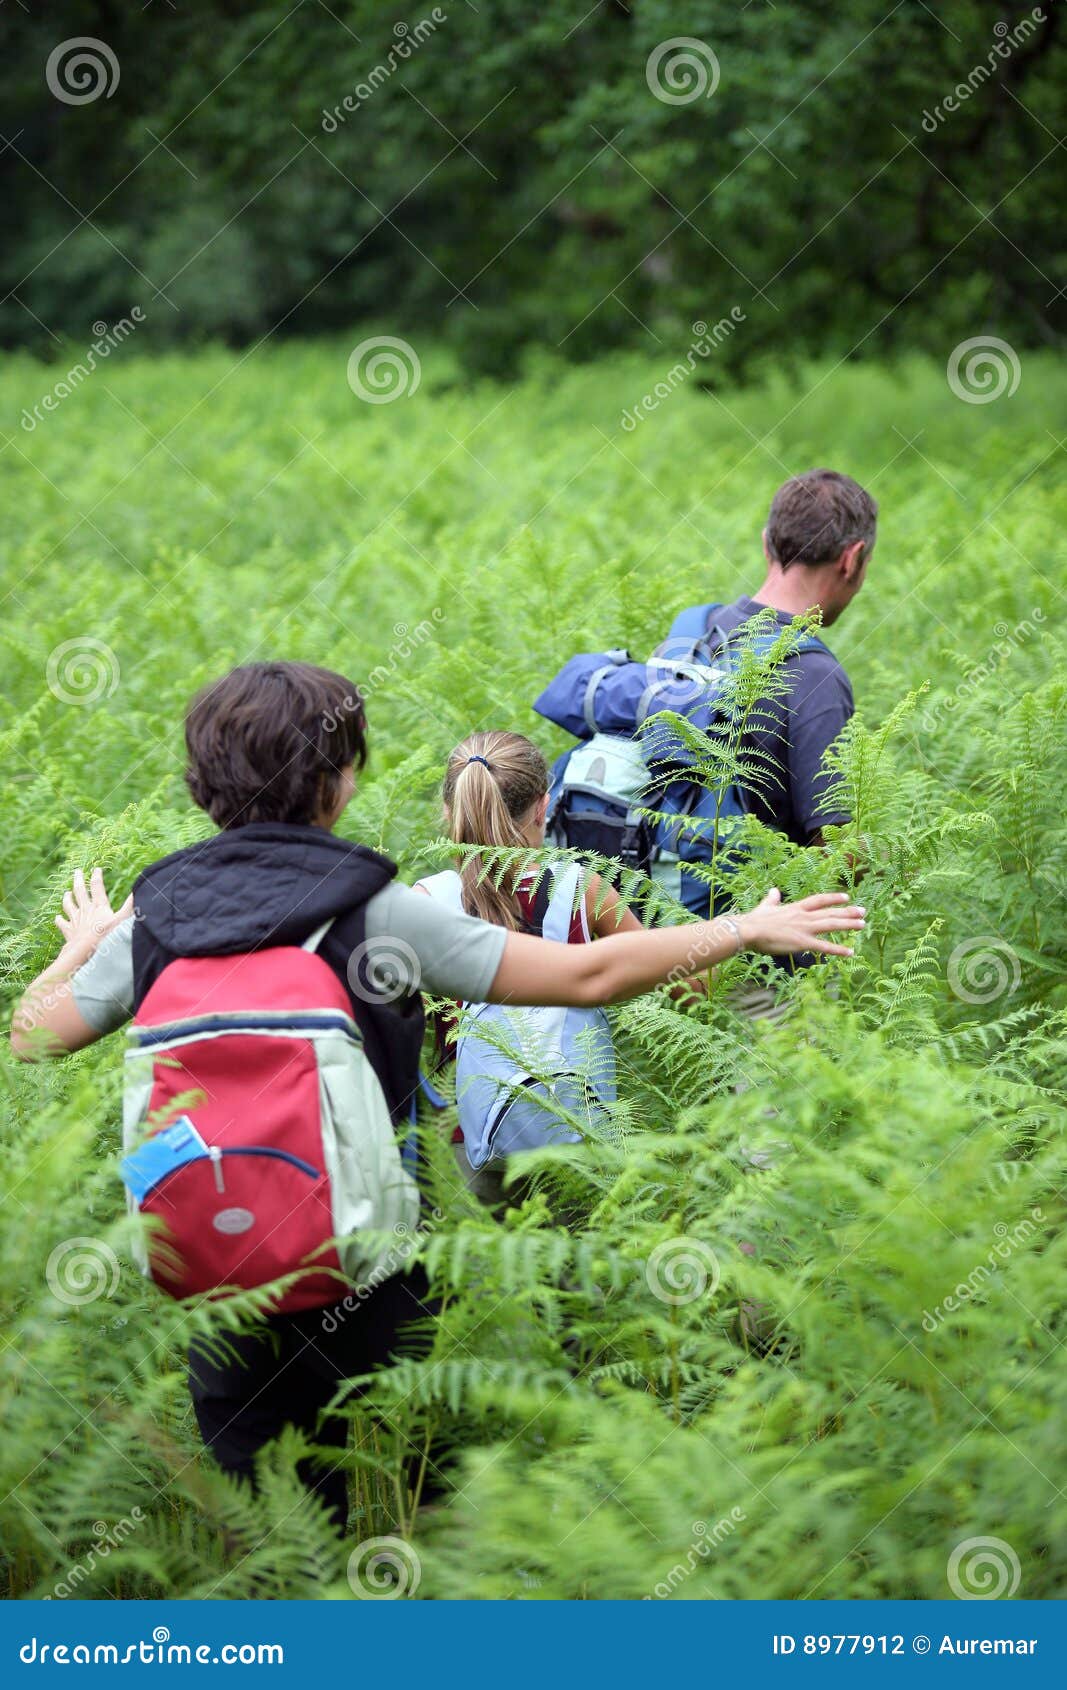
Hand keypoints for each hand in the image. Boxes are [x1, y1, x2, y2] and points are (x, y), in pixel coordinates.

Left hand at [55, 868, 133, 960]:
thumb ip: (130, 906)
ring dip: (68, 897)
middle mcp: (85, 910)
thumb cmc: (106, 936)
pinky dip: (59, 919)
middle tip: (77, 871)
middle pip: (79, 891)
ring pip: (69, 904)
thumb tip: (138, 891)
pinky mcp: (69, 931)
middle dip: (78, 879)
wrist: (86, 951)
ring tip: (66, 893)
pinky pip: (61, 923)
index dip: (96, 876)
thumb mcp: (122, 920)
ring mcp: (75, 920)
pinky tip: (57, 917)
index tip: (97, 869)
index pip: (97, 887)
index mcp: (99, 906)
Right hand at [736, 887, 864, 957]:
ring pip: (831, 925)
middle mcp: (804, 916)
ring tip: (862, 924)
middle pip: (830, 912)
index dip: (833, 898)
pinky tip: (850, 952)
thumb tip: (773, 891)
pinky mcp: (802, 943)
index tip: (846, 896)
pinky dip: (838, 950)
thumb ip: (772, 900)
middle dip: (848, 912)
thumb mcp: (765, 907)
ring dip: (848, 925)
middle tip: (863, 911)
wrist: (749, 930)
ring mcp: (804, 929)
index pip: (819, 900)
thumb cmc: (754, 921)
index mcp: (795, 908)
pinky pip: (824, 947)